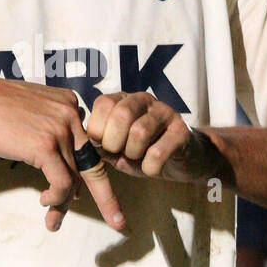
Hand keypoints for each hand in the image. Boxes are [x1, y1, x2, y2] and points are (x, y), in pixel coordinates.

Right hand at [0, 75, 127, 232]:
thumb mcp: (33, 113)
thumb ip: (53, 134)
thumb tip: (67, 174)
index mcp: (71, 105)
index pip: (87, 146)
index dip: (86, 174)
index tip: (85, 194)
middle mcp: (73, 115)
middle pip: (93, 163)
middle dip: (106, 197)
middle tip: (118, 222)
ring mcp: (62, 130)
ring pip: (76, 178)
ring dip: (63, 204)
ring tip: (52, 219)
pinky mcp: (47, 146)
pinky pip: (63, 183)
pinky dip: (56, 199)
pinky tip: (44, 201)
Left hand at [85, 92, 222, 183]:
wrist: (181, 160)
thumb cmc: (142, 152)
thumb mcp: (115, 148)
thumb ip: (98, 143)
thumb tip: (84, 143)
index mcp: (123, 99)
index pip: (103, 103)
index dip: (98, 129)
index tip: (102, 145)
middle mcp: (144, 100)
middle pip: (121, 114)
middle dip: (114, 142)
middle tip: (119, 153)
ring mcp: (165, 112)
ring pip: (140, 132)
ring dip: (133, 153)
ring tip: (137, 158)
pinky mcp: (182, 131)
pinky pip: (159, 151)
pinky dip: (150, 166)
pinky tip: (152, 167)